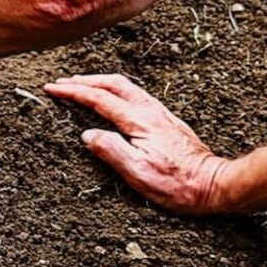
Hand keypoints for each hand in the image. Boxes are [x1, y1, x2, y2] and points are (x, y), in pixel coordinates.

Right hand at [44, 73, 232, 214]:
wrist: (213, 185)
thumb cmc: (178, 185)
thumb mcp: (138, 173)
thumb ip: (110, 150)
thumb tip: (87, 135)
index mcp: (140, 121)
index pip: (99, 99)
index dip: (73, 92)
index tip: (52, 89)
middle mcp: (151, 112)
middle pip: (113, 84)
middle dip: (84, 81)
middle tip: (62, 83)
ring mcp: (161, 115)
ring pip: (126, 87)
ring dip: (100, 83)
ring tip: (82, 86)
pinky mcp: (167, 122)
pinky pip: (136, 96)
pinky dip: (116, 91)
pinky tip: (113, 100)